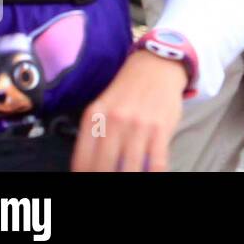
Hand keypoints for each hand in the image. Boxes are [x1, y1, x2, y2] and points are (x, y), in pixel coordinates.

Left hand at [71, 51, 186, 171]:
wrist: (157, 65)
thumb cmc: (129, 90)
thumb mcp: (103, 107)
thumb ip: (96, 134)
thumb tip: (89, 167)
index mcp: (94, 117)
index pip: (82, 161)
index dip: (84, 175)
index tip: (90, 178)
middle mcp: (114, 121)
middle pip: (103, 167)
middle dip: (105, 177)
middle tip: (110, 179)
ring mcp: (138, 125)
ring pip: (129, 168)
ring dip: (129, 176)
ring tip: (129, 175)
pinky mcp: (161, 127)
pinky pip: (156, 162)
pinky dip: (152, 173)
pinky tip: (150, 173)